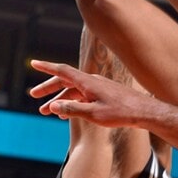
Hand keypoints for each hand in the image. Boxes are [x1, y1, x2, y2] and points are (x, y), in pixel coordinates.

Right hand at [30, 59, 151, 128]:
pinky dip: (72, 102)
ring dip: (60, 100)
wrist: (145, 112)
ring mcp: (99, 87)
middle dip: (49, 88)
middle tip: (34, 95)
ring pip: (74, 90)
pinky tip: (66, 113)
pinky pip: (83, 95)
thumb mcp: (94, 114)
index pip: (63, 71)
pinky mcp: (105, 94)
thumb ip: (72, 109)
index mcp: (88, 82)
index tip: (33, 63)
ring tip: (46, 111)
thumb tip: (53, 105)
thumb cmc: (121, 113)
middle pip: (65, 81)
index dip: (46, 68)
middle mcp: (92, 81)